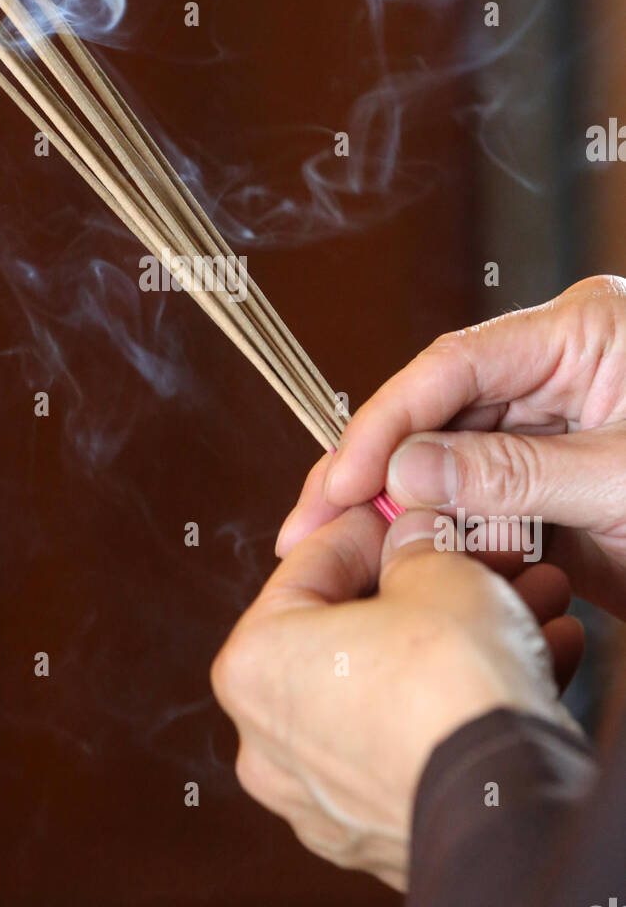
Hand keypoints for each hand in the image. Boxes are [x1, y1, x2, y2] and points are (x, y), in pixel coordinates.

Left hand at [212, 504, 581, 890]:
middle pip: (353, 631)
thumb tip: (413, 539)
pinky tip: (527, 669)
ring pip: (390, 689)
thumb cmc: (451, 686)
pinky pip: (413, 745)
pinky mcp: (376, 831)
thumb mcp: (437, 571)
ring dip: (456, 643)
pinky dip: (457, 706)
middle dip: (425, 590)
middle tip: (473, 560)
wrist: (507, 806)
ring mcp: (320, 797)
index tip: (408, 516)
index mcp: (252, 663)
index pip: (311, 564)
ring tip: (522, 608)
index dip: (372, 528)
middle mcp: (267, 739)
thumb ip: (414, 545)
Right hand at [281, 275, 625, 616]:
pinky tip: (414, 570)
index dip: (386, 424)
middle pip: (436, 414)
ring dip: (409, 516)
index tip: (343, 481)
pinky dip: (454, 545)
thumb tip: (406, 471)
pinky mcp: (557, 491)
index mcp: (580, 335)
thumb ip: (515, 473)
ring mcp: (556, 433)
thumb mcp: (622, 479)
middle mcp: (558, 376)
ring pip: (451, 468)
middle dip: (376, 474)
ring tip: (353, 558)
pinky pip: (485, 512)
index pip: (452, 365)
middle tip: (312, 525)